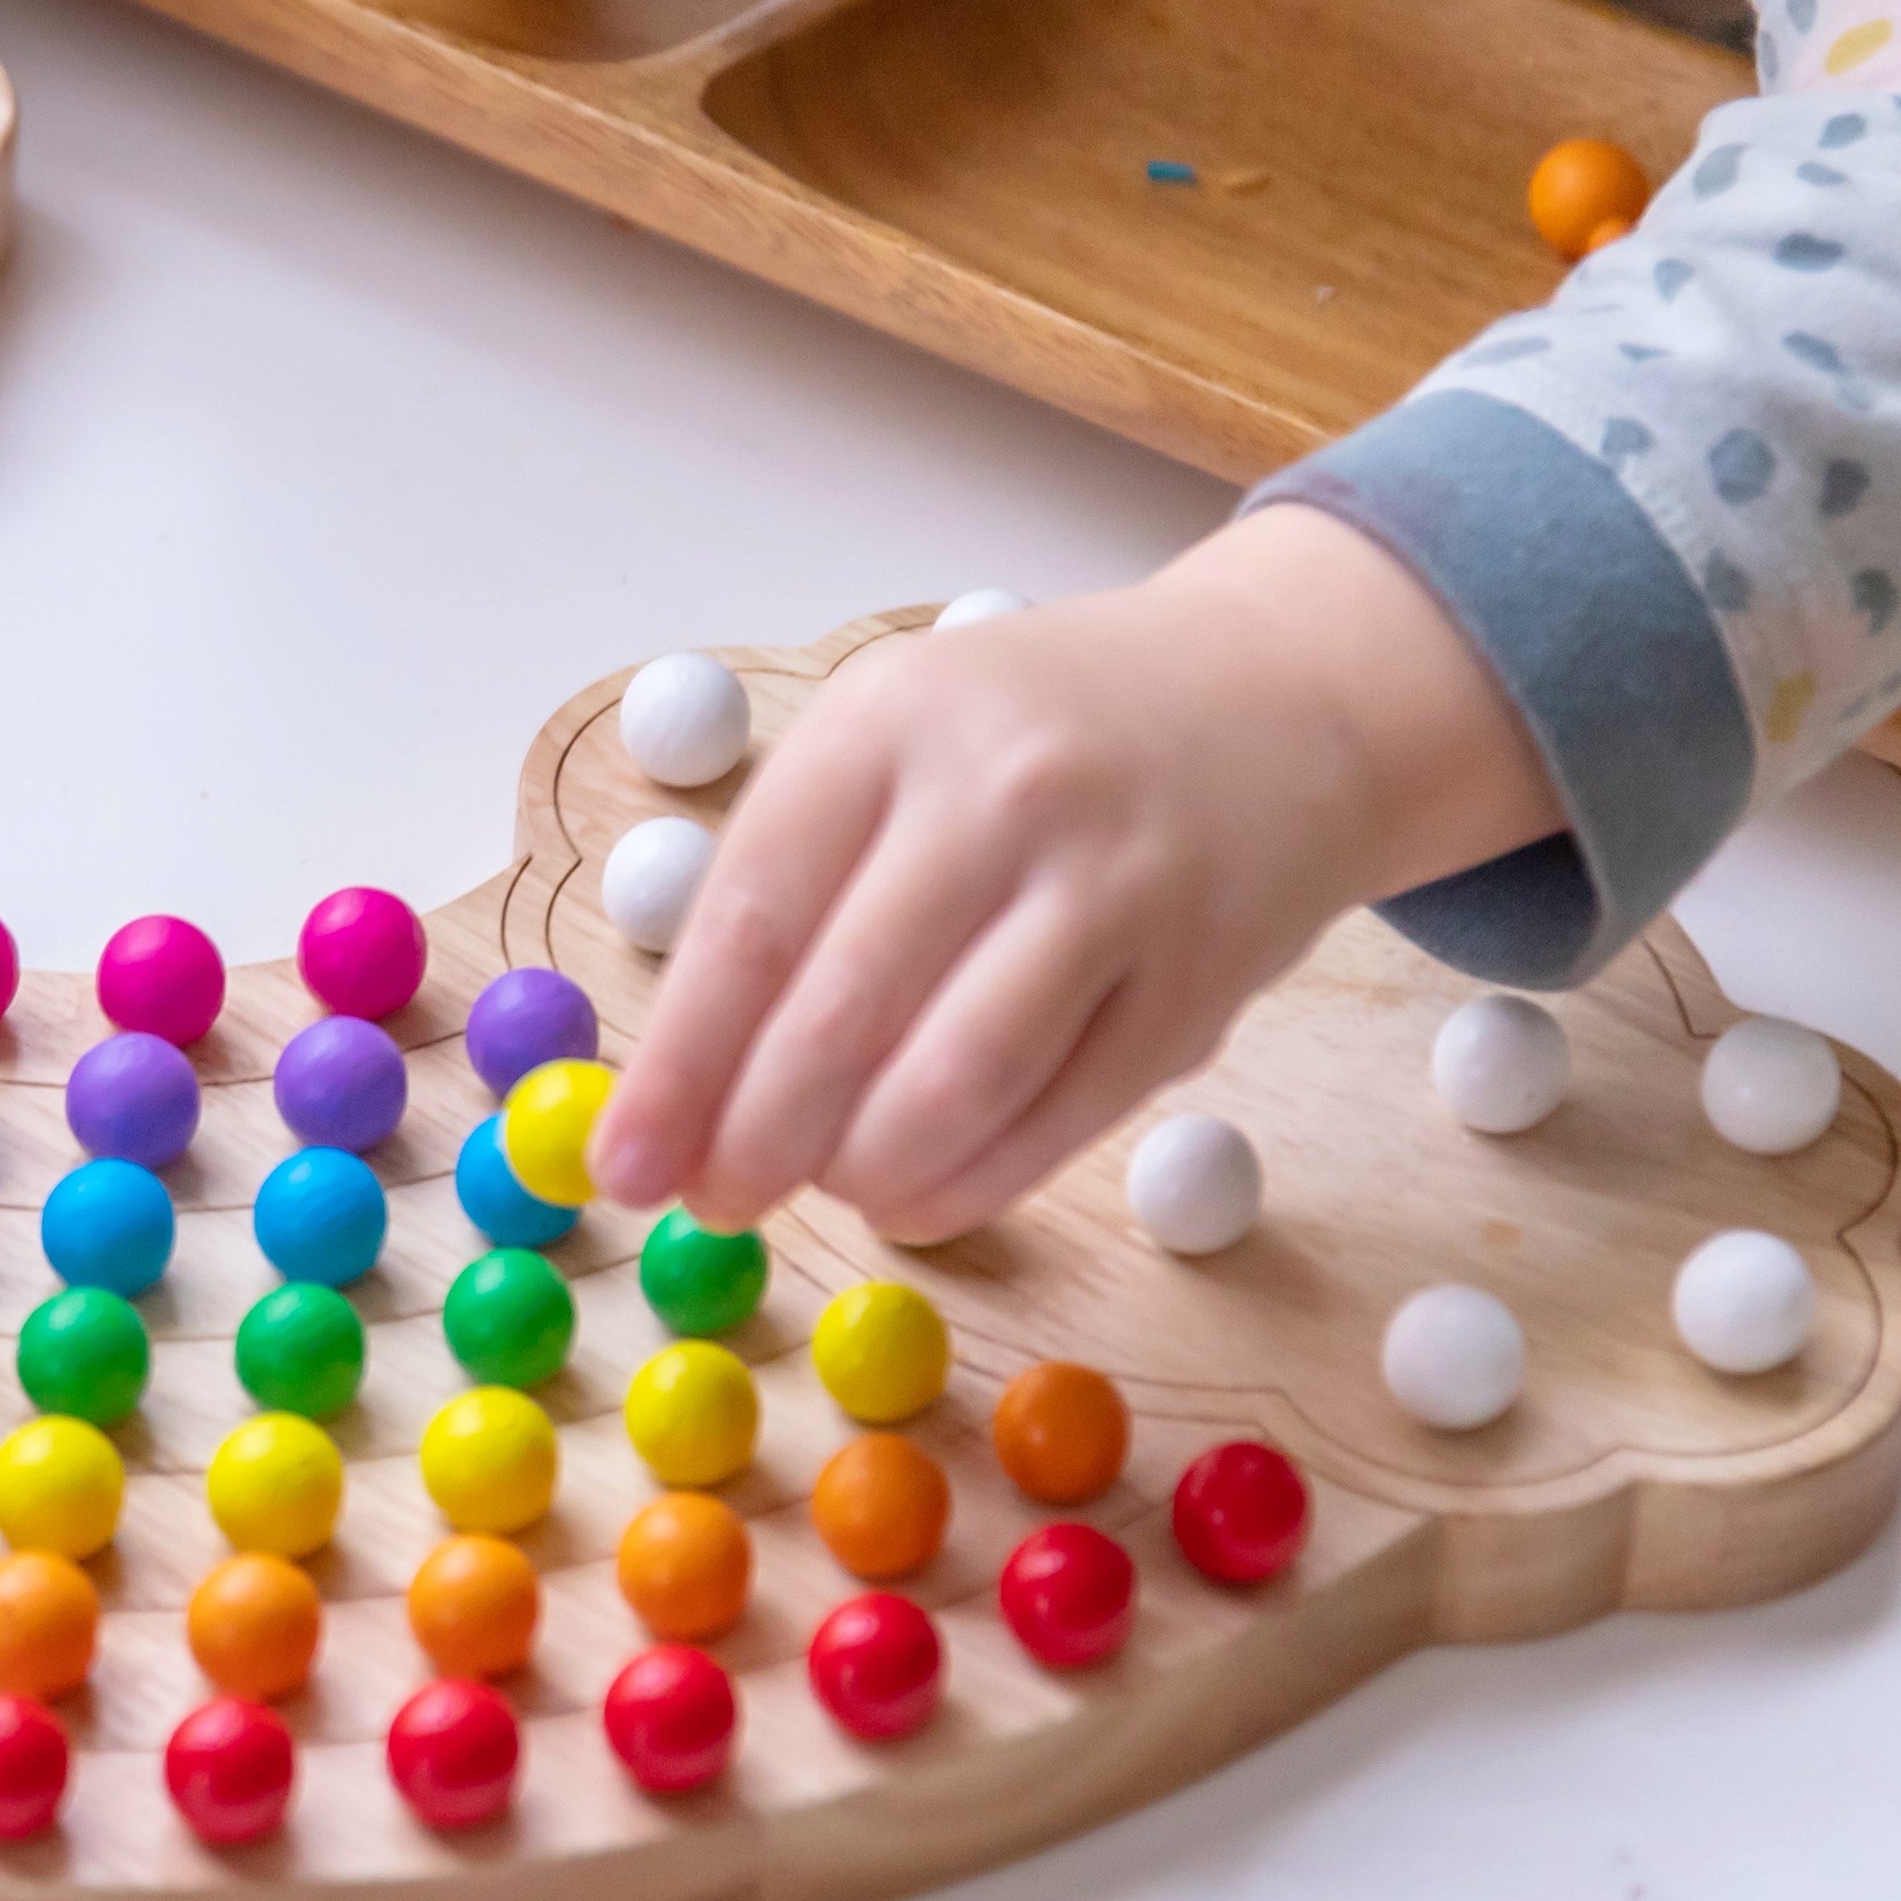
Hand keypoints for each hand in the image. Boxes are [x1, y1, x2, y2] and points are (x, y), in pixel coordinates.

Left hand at [585, 508, 1566, 1242]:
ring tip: (824, 1189)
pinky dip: (970, 1181)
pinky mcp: (1198, 981)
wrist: (1276, 699)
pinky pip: (1060, 1117)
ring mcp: (1113, 889)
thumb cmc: (1032, 737)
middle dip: (758, 1137)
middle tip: (715, 1201)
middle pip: (843, 1011)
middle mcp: (1000, 796)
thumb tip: (676, 1086)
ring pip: (956, 1080)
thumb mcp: (893, 741)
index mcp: (887, 725)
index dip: (679, 1063)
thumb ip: (788, 887)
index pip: (751, 919)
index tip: (624, 1163)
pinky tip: (917, 1194)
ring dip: (865, 1170)